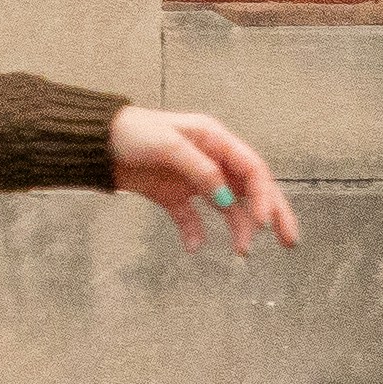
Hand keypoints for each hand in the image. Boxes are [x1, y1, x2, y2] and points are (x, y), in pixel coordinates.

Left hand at [107, 105, 298, 258]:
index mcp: (215, 140)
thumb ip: (200, 170)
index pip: (253, 169)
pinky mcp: (171, 194)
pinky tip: (195, 247)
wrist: (93, 141)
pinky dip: (195, 233)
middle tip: (289, 241)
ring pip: (226, 206)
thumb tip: (225, 198)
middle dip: (271, 214)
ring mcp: (192, 178)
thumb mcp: (168, 145)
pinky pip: (190, 217)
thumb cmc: (131, 132)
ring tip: (243, 252)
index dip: (264, 195)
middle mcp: (210, 159)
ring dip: (238, 228)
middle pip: (250, 189)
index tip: (266, 221)